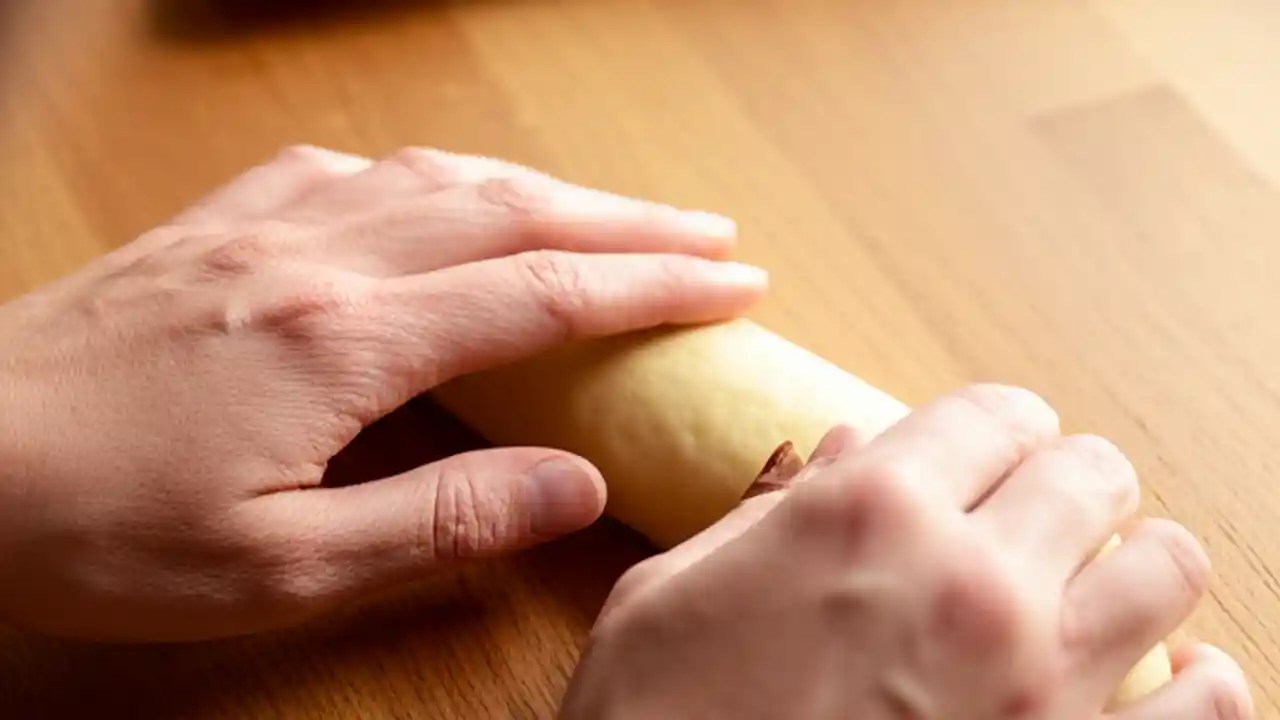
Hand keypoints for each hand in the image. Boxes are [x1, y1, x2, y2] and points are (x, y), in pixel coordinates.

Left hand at [0, 145, 766, 640]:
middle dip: (628, 221)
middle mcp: (318, 258)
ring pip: (441, 177)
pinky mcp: (216, 224)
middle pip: (511, 213)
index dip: (650, 285)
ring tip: (615, 211)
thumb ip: (438, 519)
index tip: (733, 282)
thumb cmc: (97, 527)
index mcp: (344, 341)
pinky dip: (430, 173)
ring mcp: (263, 227)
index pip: (540, 294)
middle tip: (715, 232)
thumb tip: (574, 484)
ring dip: (545, 188)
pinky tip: (444, 188)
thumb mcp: (277, 567)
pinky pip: (350, 170)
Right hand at [561, 385, 1251, 718]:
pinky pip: (1211, 707)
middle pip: (1093, 470)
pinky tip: (1158, 681)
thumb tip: (841, 452)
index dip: (995, 428)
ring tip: (1094, 583)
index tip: (990, 450)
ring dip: (1134, 562)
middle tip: (1037, 510)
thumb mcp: (667, 599)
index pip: (996, 413)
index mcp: (865, 516)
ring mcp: (1037, 685)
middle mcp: (969, 582)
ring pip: (1168, 566)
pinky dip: (1199, 684)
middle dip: (1066, 480)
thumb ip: (765, 514)